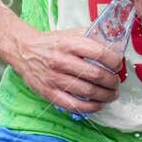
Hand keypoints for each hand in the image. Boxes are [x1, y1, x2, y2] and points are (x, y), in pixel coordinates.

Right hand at [8, 27, 124, 114]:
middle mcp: (62, 61)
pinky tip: (98, 105)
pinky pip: (74, 105)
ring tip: (112, 95)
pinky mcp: (49, 93)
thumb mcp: (70, 34)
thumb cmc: (52, 43)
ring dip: (105, 96)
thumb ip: (91, 38)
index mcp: (69, 44)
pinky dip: (90, 107)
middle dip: (112, 81)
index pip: (99, 53)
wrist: (24, 50)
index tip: (118, 65)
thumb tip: (115, 45)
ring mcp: (55, 78)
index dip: (114, 61)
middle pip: (96, 75)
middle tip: (116, 83)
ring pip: (88, 91)